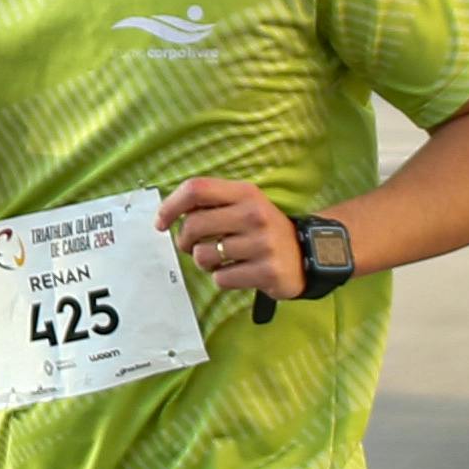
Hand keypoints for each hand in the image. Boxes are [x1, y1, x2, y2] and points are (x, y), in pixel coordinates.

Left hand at [162, 176, 302, 301]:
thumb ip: (211, 203)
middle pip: (193, 225)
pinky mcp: (266, 271)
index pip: (196, 189)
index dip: (170, 205)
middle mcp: (254, 214)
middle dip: (184, 241)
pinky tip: (238, 272)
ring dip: (205, 262)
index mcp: (245, 193)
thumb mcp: (244, 204)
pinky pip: (221, 279)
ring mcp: (262, 243)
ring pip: (204, 256)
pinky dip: (222, 278)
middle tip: (191, 247)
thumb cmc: (263, 230)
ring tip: (222, 260)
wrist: (308, 253)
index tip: (161, 222)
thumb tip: (167, 215)